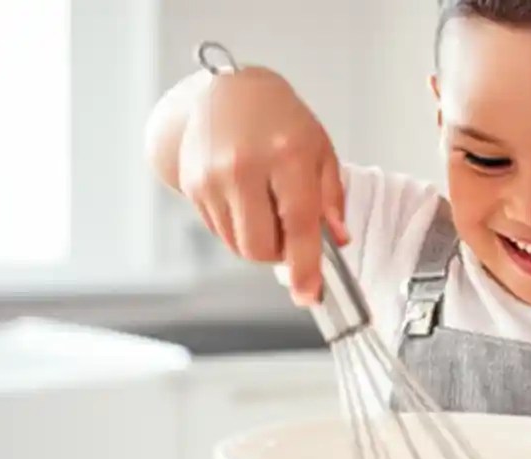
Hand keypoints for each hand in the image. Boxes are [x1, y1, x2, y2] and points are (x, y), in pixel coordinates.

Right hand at [177, 67, 347, 304]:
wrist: (225, 93)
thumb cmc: (279, 120)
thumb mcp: (319, 150)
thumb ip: (331, 197)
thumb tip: (338, 239)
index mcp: (286, 155)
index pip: (298, 224)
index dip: (305, 265)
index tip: (308, 293)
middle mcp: (245, 167)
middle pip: (261, 247)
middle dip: (280, 254)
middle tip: (290, 230)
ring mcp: (213, 177)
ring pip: (239, 246)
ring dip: (258, 241)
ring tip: (266, 206)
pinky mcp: (193, 185)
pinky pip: (220, 232)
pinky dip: (238, 228)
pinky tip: (244, 198)